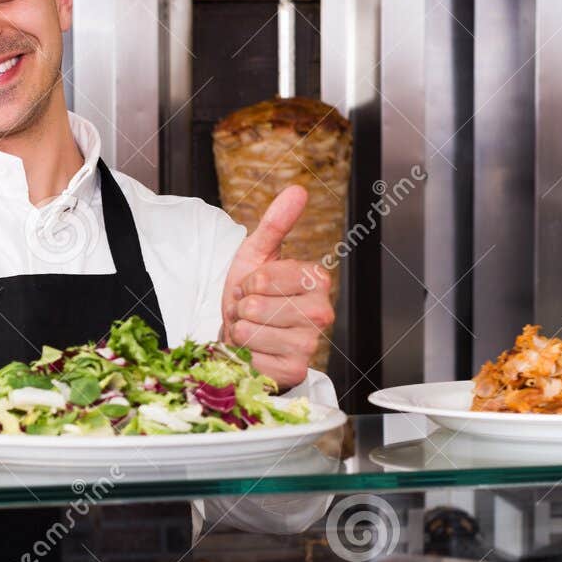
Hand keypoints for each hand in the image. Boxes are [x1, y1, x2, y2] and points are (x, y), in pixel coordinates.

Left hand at [219, 184, 334, 388]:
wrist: (243, 329)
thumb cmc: (252, 292)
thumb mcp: (258, 253)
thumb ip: (276, 223)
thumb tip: (297, 191)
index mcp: (317, 279)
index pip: (263, 278)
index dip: (247, 283)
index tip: (252, 286)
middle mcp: (322, 313)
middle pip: (256, 307)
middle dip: (241, 308)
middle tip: (249, 310)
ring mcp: (310, 344)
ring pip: (252, 334)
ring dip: (239, 331)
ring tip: (250, 328)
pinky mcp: (295, 371)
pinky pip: (253, 360)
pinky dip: (243, 356)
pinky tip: (254, 351)